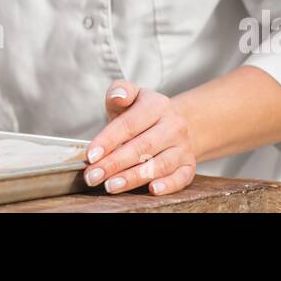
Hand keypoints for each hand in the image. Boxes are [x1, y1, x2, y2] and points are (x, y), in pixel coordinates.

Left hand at [82, 80, 197, 195]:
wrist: (172, 123)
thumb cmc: (142, 113)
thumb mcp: (130, 96)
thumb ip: (120, 91)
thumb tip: (119, 96)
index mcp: (157, 105)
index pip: (129, 124)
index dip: (108, 141)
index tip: (91, 155)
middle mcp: (173, 125)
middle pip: (143, 147)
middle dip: (115, 163)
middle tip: (94, 176)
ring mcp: (183, 146)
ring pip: (160, 165)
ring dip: (133, 178)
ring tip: (111, 186)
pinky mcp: (189, 165)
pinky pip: (181, 177)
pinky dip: (168, 185)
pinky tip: (152, 190)